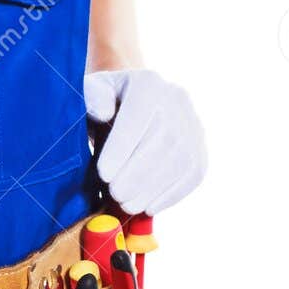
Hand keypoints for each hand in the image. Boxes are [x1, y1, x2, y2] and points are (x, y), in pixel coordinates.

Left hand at [84, 68, 206, 215]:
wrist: (124, 110)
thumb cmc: (100, 106)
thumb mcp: (88, 96)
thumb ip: (90, 99)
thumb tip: (102, 111)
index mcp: (147, 82)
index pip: (139, 113)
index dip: (123, 146)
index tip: (103, 173)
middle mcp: (177, 98)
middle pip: (165, 139)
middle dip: (138, 173)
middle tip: (115, 194)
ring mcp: (193, 124)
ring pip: (182, 160)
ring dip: (154, 188)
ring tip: (127, 205)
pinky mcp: (200, 149)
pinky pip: (194, 174)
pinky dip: (172, 195)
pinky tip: (149, 206)